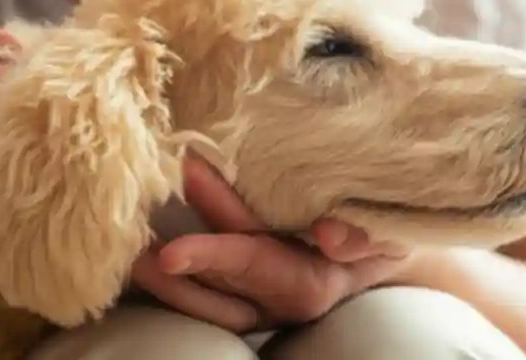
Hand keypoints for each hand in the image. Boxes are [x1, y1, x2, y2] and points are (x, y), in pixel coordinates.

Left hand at [130, 155, 412, 332]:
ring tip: (130, 255)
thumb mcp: (392, 231)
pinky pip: (211, 293)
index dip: (213, 253)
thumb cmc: (390, 231)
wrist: (395, 252)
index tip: (172, 251)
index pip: (255, 261)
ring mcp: (262, 298)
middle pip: (221, 279)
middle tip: (135, 227)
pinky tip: (149, 252)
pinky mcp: (250, 291)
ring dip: (168, 281)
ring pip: (208, 297)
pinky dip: (180, 278)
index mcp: (313, 280)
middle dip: (178, 255)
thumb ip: (366, 234)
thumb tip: (327, 235)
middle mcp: (280, 297)